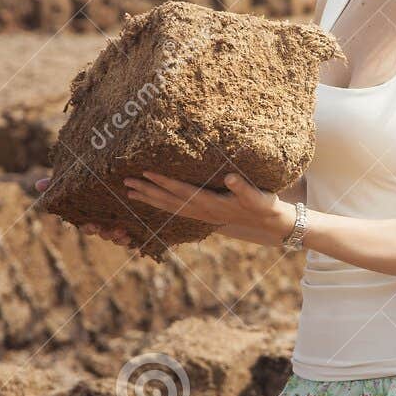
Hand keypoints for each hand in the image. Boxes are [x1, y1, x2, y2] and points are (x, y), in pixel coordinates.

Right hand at [30, 175, 133, 246]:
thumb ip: (58, 184)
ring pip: (116, 237)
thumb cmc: (91, 181)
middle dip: (105, 234)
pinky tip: (132, 238)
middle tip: (108, 230)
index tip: (92, 225)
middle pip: (102, 233)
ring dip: (117, 238)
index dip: (89, 227)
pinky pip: (131, 237)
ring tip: (122, 232)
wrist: (120, 177)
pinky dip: (130, 240)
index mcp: (90, 215)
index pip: (87, 225)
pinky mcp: (131, 224)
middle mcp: (103, 222)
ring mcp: (117, 224)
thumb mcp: (76, 181)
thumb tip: (38, 185)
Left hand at [121, 169, 291, 241]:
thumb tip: (230, 177)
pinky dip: (160, 204)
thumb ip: (243, 187)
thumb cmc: (263, 205)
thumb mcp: (257, 196)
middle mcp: (201, 211)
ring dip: (149, 199)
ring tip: (130, 191)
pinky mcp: (202, 214)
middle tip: (126, 182)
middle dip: (147, 191)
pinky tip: (151, 199)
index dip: (164, 182)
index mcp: (211, 203)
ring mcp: (200, 214)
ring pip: (169, 207)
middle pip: (169, 201)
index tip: (146, 172)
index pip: (182, 191)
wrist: (268, 222)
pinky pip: (175, 209)